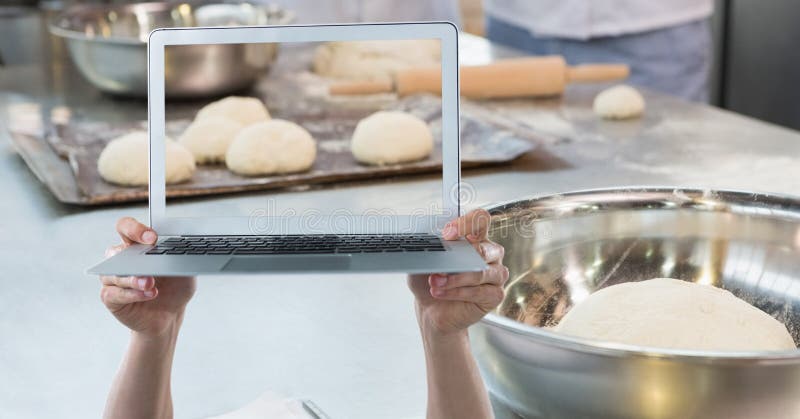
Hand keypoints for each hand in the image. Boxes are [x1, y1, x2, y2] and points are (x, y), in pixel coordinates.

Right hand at [100, 217, 195, 337]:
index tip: (153, 236)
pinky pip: (115, 293)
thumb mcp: (185, 272)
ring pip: (115, 274)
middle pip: (114, 248)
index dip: (135, 229)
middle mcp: (121, 260)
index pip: (127, 228)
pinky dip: (133, 294)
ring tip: (150, 282)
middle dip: (129, 250)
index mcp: (137, 247)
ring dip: (134, 278)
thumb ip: (181, 259)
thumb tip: (184, 249)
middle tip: (148, 251)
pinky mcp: (111, 298)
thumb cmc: (175, 289)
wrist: (170, 316)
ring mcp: (113, 279)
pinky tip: (149, 293)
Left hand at [408, 209, 508, 336]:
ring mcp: (495, 275)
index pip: (480, 219)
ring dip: (455, 278)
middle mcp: (490, 254)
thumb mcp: (424, 261)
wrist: (431, 311)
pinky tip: (440, 292)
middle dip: (459, 256)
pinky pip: (480, 291)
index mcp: (475, 238)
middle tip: (439, 263)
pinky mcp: (494, 295)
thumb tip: (431, 242)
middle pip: (484, 247)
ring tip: (435, 281)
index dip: (467, 223)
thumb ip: (430, 249)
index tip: (447, 233)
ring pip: (481, 271)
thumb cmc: (429, 281)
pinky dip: (457, 292)